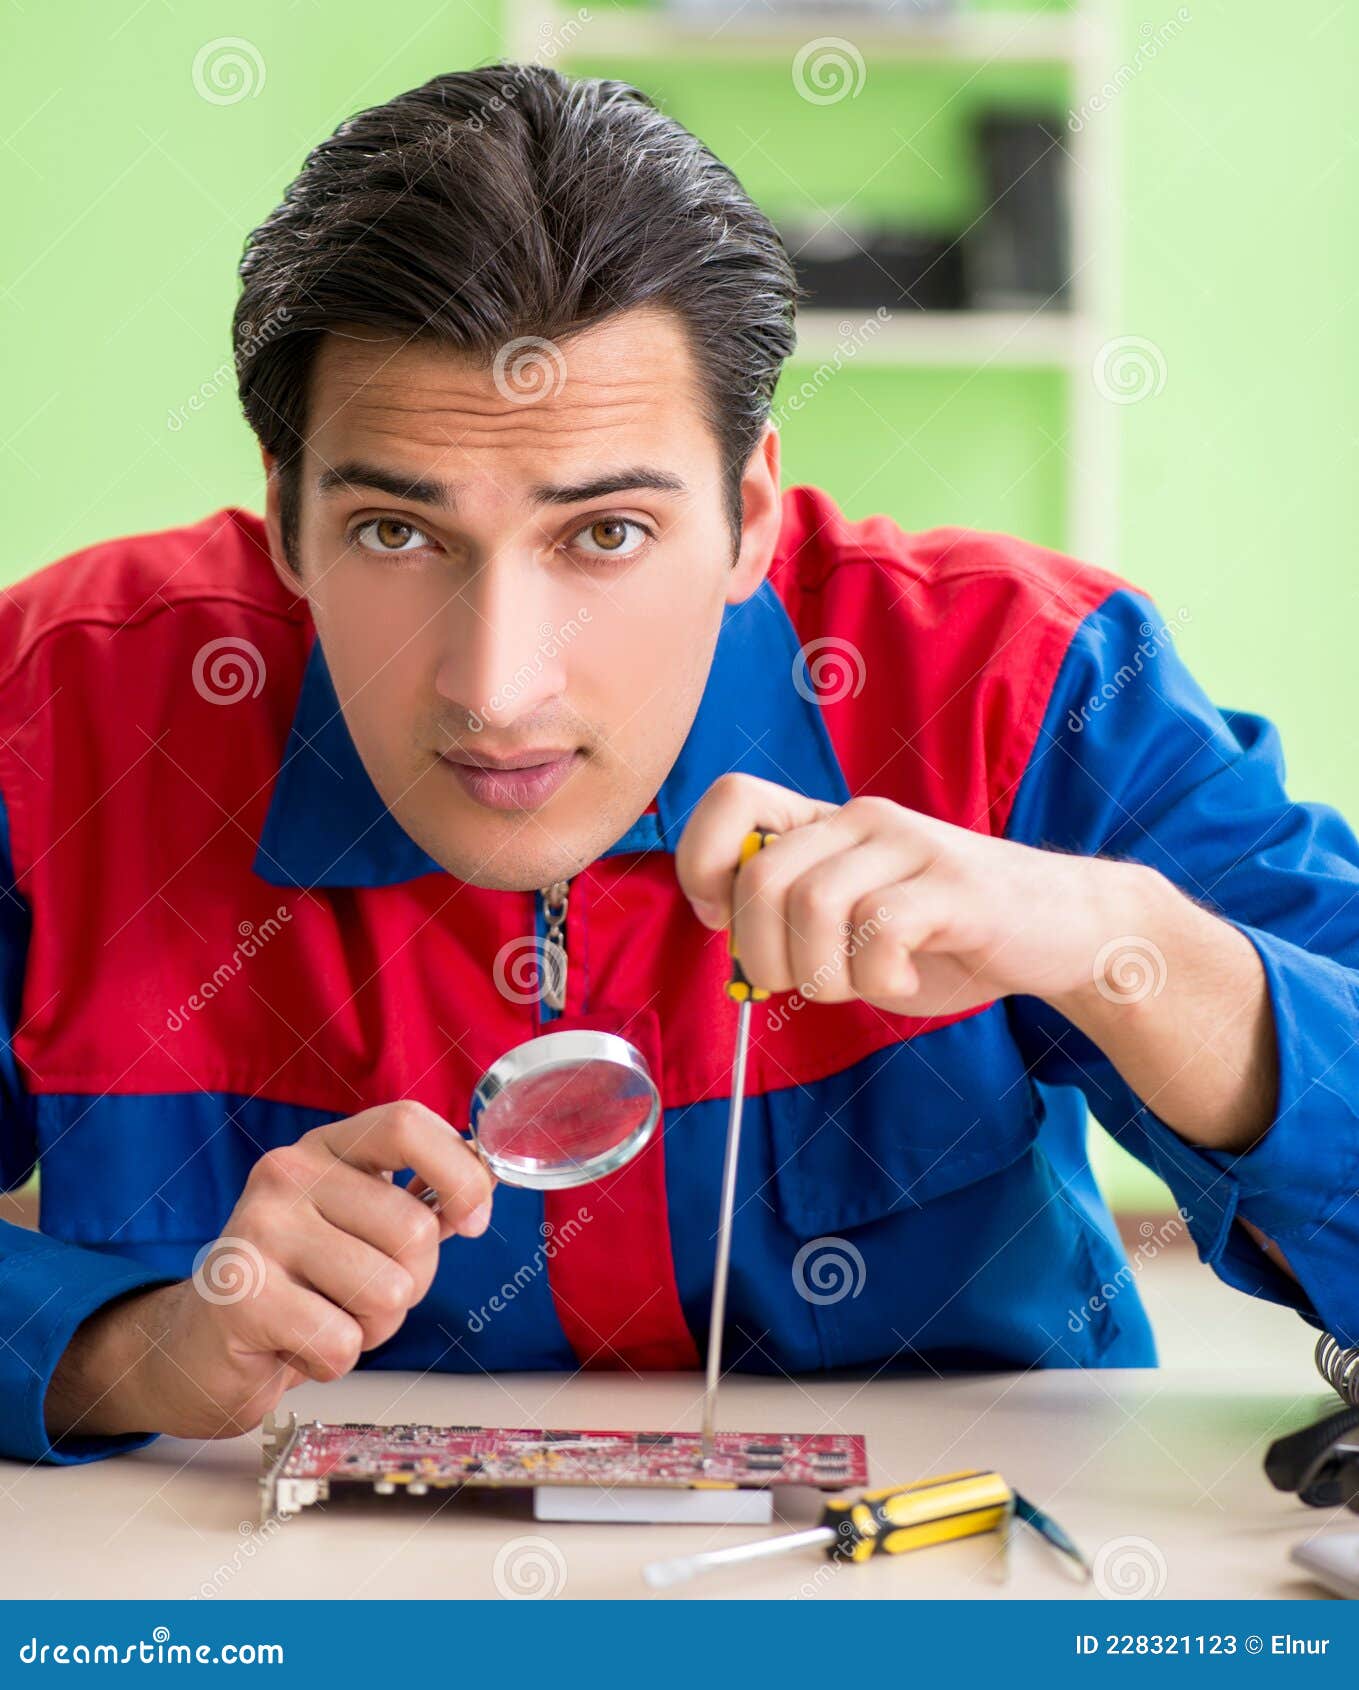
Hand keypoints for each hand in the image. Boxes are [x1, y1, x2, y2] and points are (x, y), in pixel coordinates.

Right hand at [45, 1100, 493, 1442]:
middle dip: (411, 1284)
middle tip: (359, 1295)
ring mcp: (259, 1229)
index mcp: (327, 1147)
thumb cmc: (302, 1283)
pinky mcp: (239, 1295)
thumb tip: (491, 1175)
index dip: (460, 1175)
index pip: (409, 1124)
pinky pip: (341, 1342)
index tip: (472, 1222)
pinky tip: (291, 1345)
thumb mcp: (362, 1226)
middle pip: (415, 1228)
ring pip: (387, 1291)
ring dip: (372, 1327)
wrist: (199, 1347)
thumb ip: (425, 1198)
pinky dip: (332, 1362)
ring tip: (323, 1317)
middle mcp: (288, 1173)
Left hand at [675, 773, 1150, 1018]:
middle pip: (760, 874)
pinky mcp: (955, 885)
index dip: (704, 865)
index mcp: (828, 825)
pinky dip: (878, 978)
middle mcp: (862, 819)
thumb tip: (732, 945)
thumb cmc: (947, 939)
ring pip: (813, 903)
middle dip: (762, 954)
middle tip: (802, 984)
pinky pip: (880, 929)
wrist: (1067, 933)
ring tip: (860, 985)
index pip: (731, 798)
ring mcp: (910, 846)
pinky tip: (903, 981)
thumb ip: (793, 925)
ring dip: (822, 974)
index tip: (726, 923)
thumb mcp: (855, 928)